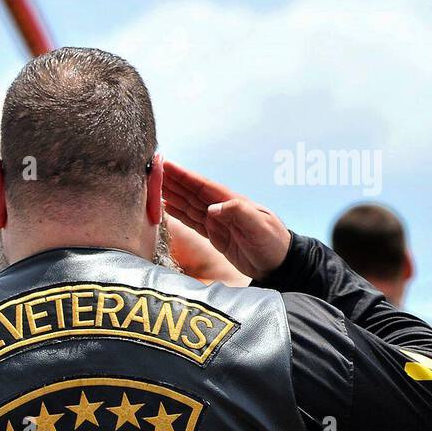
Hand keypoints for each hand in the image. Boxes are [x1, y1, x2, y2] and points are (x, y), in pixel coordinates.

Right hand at [162, 160, 291, 279]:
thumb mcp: (259, 227)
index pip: (202, 185)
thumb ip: (238, 213)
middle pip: (192, 192)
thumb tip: (212, 208)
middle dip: (172, 181)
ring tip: (154, 186)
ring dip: (172, 195)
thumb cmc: (273, 244)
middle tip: (153, 171)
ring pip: (189, 205)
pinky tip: (168, 207)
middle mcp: (222, 208)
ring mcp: (218, 222)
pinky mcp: (215, 235)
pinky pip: (192, 221)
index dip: (183, 175)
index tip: (166, 165)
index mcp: (232, 202)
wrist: (278, 265)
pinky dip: (178, 213)